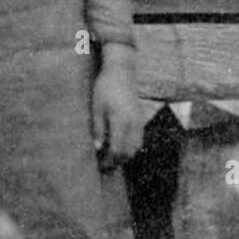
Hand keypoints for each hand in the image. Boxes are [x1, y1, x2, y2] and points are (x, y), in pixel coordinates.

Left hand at [93, 43, 142, 167]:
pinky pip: (139, 138)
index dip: (110, 161)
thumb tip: (98, 148)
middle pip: (129, 151)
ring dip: (126, 155)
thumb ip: (98, 129)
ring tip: (112, 158)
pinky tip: (120, 145)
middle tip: (106, 167)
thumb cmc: (105, 88)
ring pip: (137, 146)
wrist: (122, 72)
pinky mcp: (141, 118)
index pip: (117, 149)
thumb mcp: (96, 108)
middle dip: (118, 161)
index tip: (102, 167)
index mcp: (121, 121)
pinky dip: (131, 146)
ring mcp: (140, 120)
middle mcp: (134, 123)